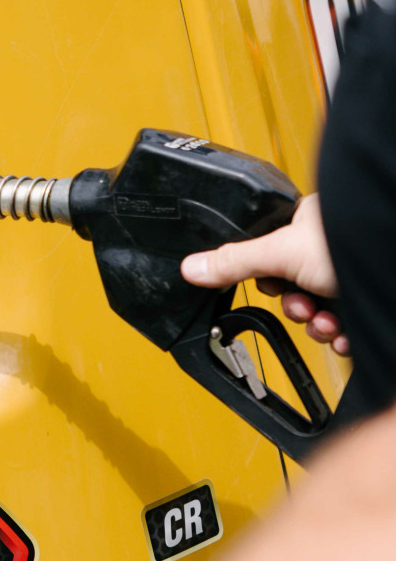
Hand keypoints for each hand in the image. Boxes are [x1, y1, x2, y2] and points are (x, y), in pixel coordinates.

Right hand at [180, 193, 348, 354]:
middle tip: (305, 308)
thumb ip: (235, 262)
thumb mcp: (281, 253)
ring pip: (323, 310)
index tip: (275, 290)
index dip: (272, 281)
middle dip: (299, 309)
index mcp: (310, 224)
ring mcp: (352, 274)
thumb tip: (192, 267)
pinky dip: (342, 336)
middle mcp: (332, 248)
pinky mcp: (368, 299)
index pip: (276, 256)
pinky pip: (347, 325)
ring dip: (321, 326)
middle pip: (298, 288)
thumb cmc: (356, 242)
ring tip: (329, 324)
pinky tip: (345, 334)